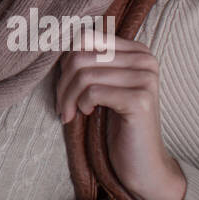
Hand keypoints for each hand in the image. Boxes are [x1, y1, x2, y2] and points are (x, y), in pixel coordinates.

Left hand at [56, 35, 186, 199]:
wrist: (143, 163)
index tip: (61, 84)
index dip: (64, 60)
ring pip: (84, 74)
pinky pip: (93, 92)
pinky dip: (81, 104)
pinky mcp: (140, 99)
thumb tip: (53, 41)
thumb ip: (89, 61)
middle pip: (81, 55)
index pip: (85, 36)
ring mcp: (145, 78)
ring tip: (69, 112)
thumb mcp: (103, 84)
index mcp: (136, 50)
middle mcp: (145, 59)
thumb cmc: (117, 122)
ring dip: (68, 97)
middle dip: (63, 82)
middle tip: (62, 104)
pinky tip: (86, 114)